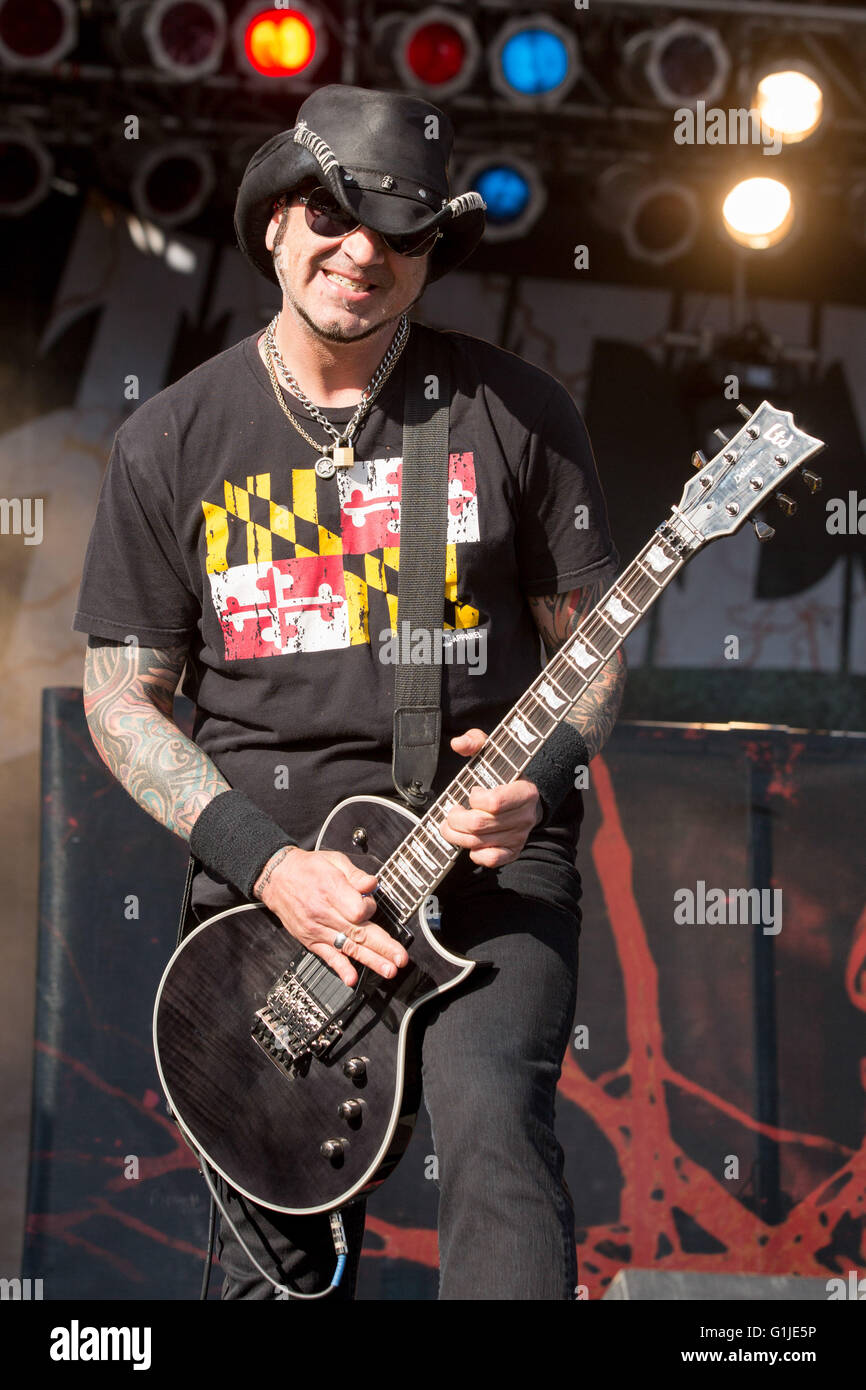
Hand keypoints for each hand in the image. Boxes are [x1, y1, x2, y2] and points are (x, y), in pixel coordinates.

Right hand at [253, 847, 408, 987]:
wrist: (277, 878)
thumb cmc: (308, 868)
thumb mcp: (334, 860)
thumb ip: (355, 874)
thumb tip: (372, 884)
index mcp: (331, 890)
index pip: (359, 910)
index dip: (370, 909)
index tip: (370, 903)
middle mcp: (324, 913)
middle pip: (359, 933)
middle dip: (383, 947)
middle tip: (400, 959)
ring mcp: (317, 929)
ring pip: (348, 947)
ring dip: (370, 960)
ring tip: (388, 970)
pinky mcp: (311, 940)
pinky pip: (328, 956)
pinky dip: (340, 968)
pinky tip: (351, 979)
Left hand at [437, 728, 542, 867]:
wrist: (526, 795)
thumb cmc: (504, 773)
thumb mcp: (492, 752)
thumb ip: (475, 742)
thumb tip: (458, 744)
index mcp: (524, 791)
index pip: (494, 803)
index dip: (475, 799)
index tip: (472, 792)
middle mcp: (525, 817)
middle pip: (480, 825)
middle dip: (455, 819)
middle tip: (450, 812)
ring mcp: (519, 836)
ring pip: (479, 843)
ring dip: (457, 835)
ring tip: (450, 825)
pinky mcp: (513, 850)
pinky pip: (491, 860)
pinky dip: (475, 854)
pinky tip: (470, 843)